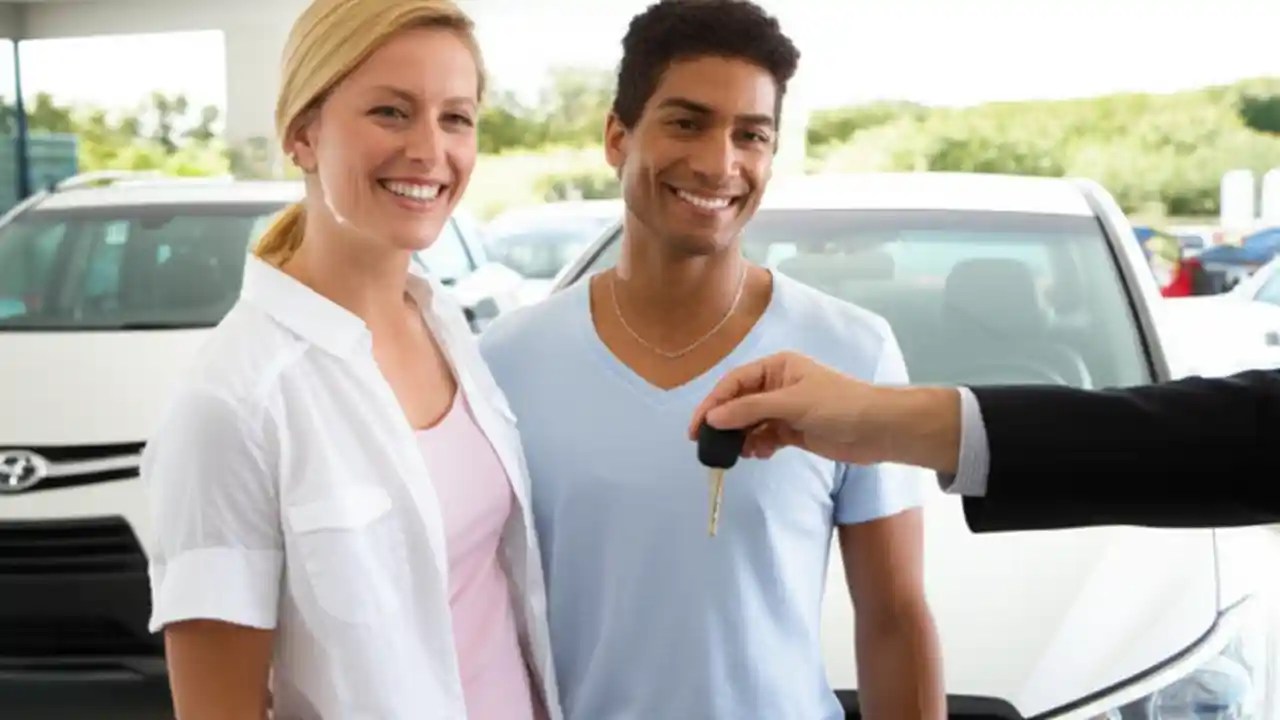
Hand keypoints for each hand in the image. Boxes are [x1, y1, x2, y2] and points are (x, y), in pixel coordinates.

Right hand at [688, 352, 892, 464]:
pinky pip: (766, 437)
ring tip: (737, 453)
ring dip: (741, 437)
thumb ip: (749, 409)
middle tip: (707, 445)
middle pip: (739, 403)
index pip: (734, 383)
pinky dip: (759, 446)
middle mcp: (778, 385)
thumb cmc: (838, 405)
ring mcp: (786, 409)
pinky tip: (758, 455)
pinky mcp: (794, 431)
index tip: (696, 427)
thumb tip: (712, 418)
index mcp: (777, 367)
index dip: (713, 403)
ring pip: (751, 423)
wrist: (877, 429)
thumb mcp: (791, 403)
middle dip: (724, 423)